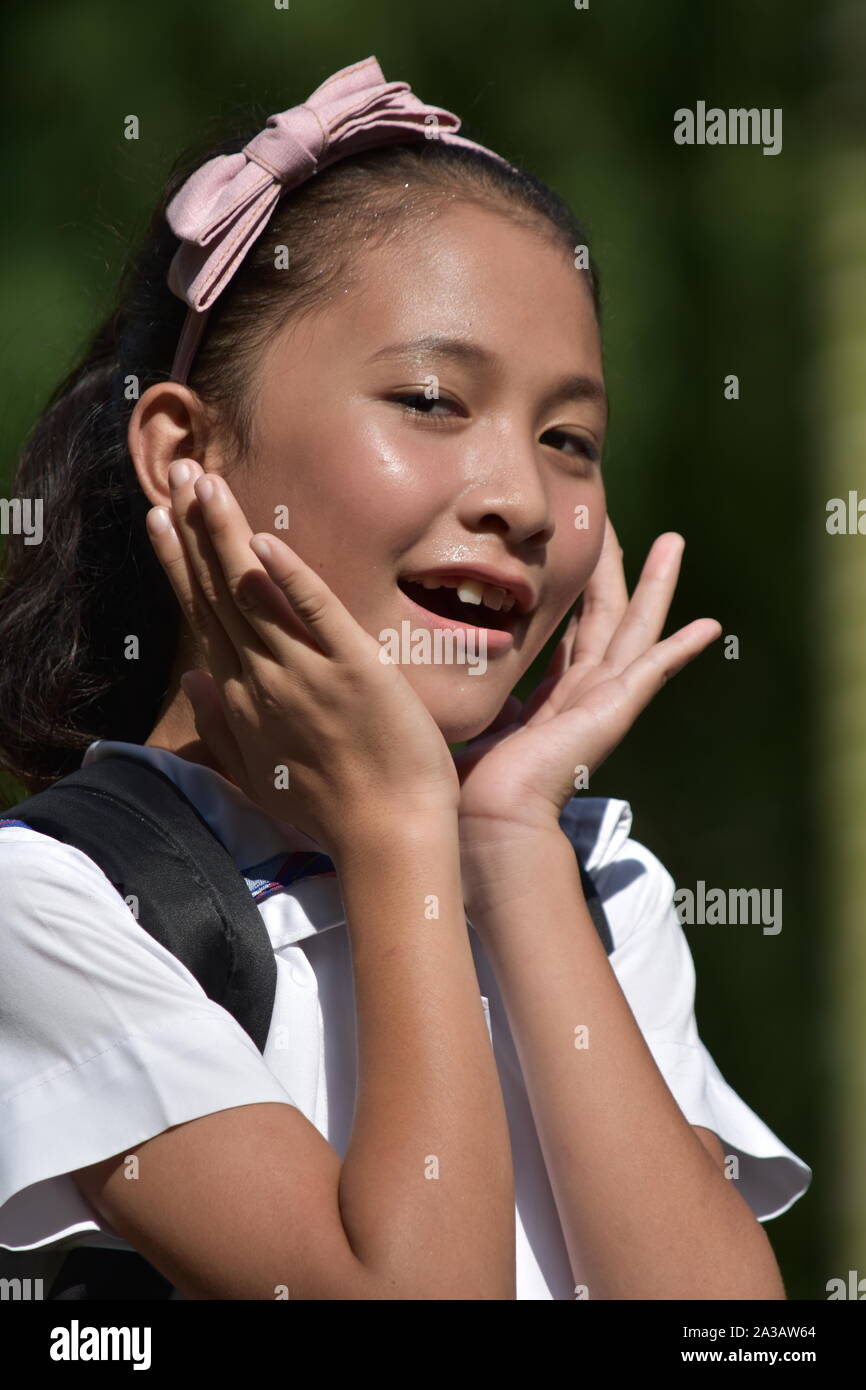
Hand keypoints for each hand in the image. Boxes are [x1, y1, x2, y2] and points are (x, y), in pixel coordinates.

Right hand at [145, 461, 459, 860]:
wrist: (387, 840)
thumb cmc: (331, 813)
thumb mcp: (258, 775)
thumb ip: (221, 725)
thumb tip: (189, 679)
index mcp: (243, 699)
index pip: (204, 616)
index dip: (180, 563)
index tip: (159, 520)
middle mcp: (264, 679)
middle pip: (219, 593)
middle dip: (194, 530)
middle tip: (178, 472)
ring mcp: (306, 673)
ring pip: (253, 593)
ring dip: (224, 535)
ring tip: (204, 484)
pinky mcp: (355, 671)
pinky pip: (318, 615)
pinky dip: (290, 579)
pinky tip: (265, 540)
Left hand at [453, 518, 720, 851]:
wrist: (490, 819)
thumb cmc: (474, 786)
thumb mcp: (477, 726)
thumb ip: (486, 701)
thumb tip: (478, 681)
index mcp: (555, 700)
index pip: (571, 635)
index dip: (573, 596)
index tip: (573, 559)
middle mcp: (586, 696)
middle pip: (608, 616)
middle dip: (613, 570)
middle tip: (620, 526)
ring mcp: (606, 702)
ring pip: (635, 628)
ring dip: (655, 584)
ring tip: (672, 541)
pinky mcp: (615, 711)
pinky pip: (653, 670)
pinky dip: (681, 647)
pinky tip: (710, 624)